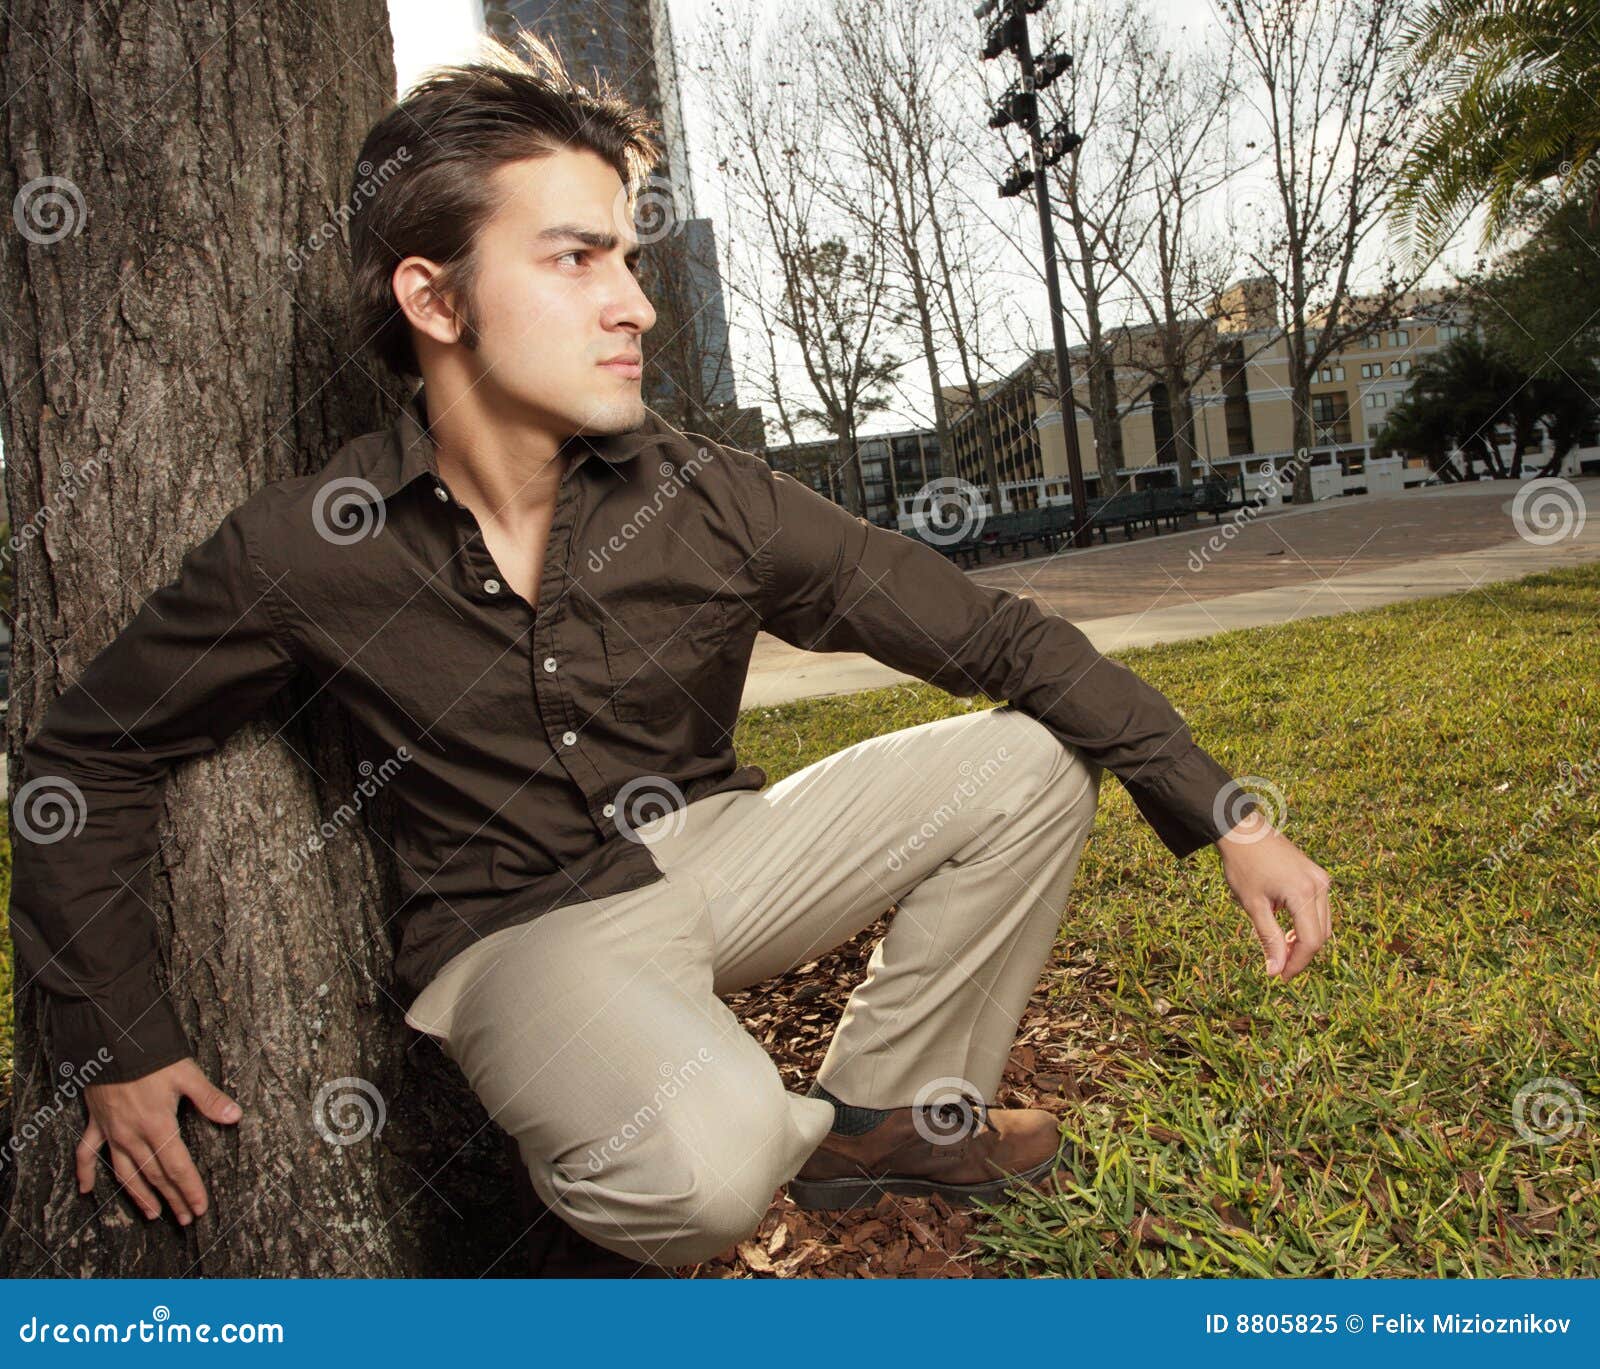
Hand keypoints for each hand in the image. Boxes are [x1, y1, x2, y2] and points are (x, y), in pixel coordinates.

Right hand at [77, 1058, 242, 1223]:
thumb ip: (209, 1098)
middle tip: (185, 1219)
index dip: (189, 1189)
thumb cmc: (151, 1056)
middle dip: (172, 1198)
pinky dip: (86, 1173)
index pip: (178, 1166)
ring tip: (153, 1214)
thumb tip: (235, 1116)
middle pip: (155, 1175)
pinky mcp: (96, 1123)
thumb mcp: (186, 1074)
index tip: (199, 1208)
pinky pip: (87, 1153)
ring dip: (139, 1195)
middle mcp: (133, 1135)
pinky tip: (86, 1191)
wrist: (110, 1040)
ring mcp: (112, 1131)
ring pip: (125, 1172)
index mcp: (158, 1125)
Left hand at [1215, 808, 1332, 981]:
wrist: (1242, 831)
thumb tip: (1276, 970)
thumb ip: (1269, 938)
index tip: (1280, 976)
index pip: (1311, 941)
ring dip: (1305, 941)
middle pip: (1321, 934)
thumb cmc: (1243, 866)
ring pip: (1323, 924)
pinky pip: (1320, 909)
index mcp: (1304, 893)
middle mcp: (1319, 886)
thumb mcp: (1253, 905)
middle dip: (1301, 954)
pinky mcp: (1317, 875)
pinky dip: (1307, 924)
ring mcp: (1321, 879)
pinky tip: (1286, 931)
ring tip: (1280, 948)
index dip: (1297, 963)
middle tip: (1278, 966)